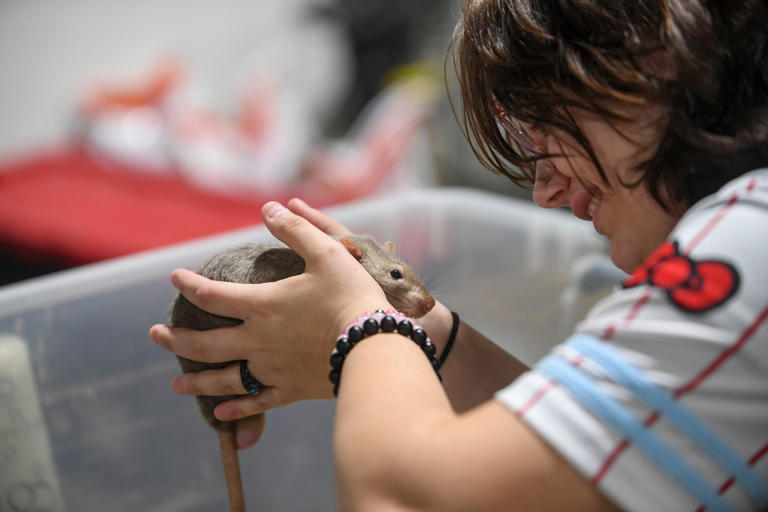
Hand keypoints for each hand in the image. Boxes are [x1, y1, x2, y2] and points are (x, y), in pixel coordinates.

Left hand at [149, 199, 391, 447]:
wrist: (374, 345)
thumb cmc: (351, 295)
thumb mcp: (326, 252)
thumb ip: (295, 229)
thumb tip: (268, 207)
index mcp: (262, 305)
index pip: (211, 295)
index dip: (188, 285)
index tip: (174, 278)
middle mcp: (257, 340)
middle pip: (204, 344)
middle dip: (175, 340)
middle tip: (155, 335)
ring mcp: (271, 368)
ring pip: (223, 379)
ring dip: (196, 380)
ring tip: (176, 383)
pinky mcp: (290, 389)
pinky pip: (257, 402)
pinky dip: (237, 409)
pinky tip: (221, 414)